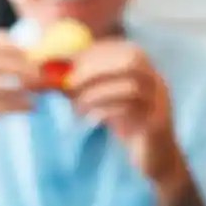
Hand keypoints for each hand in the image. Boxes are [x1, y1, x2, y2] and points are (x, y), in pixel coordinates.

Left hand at [65, 39, 182, 186]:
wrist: (154, 158)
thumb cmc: (124, 124)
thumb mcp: (100, 100)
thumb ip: (77, 84)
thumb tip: (44, 73)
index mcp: (144, 68)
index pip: (118, 47)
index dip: (90, 52)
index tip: (64, 62)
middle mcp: (156, 79)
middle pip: (130, 60)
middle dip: (95, 68)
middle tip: (68, 83)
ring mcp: (160, 101)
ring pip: (132, 86)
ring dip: (98, 93)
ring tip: (77, 107)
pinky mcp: (158, 124)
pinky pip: (134, 111)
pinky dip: (107, 111)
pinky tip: (92, 120)